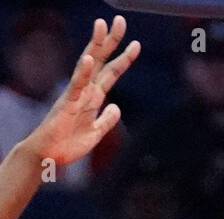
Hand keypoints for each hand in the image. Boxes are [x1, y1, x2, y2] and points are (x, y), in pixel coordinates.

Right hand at [22, 17, 139, 167]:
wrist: (50, 156)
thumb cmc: (69, 144)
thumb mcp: (97, 131)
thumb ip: (107, 118)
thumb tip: (116, 107)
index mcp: (94, 96)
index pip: (111, 72)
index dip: (124, 58)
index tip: (136, 43)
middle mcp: (85, 90)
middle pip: (100, 60)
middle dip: (111, 41)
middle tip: (121, 21)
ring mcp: (76, 95)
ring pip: (88, 65)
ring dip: (95, 45)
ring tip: (101, 25)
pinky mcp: (67, 104)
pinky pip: (76, 85)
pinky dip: (82, 72)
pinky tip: (87, 59)